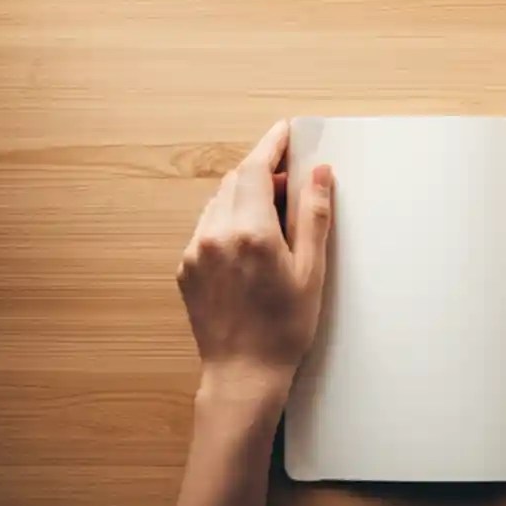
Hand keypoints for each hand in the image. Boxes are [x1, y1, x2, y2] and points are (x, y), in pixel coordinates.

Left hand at [176, 120, 333, 412]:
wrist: (243, 374)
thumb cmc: (283, 329)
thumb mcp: (311, 271)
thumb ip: (314, 217)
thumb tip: (319, 175)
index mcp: (249, 233)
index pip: (255, 168)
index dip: (271, 145)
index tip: (285, 131)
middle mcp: (215, 235)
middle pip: (235, 181)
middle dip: (262, 172)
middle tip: (291, 180)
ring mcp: (195, 251)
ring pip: (218, 203)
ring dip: (244, 196)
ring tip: (274, 214)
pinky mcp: (186, 268)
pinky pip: (207, 228)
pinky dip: (229, 221)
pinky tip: (251, 243)